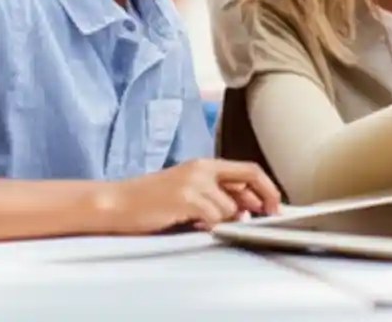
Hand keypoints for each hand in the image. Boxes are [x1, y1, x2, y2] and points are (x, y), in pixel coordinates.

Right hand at [97, 159, 281, 233]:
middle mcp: (203, 169)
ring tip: (202, 223)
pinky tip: (192, 225)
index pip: (249, 169)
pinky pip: (214, 218)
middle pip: (250, 177)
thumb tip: (248, 208)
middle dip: (266, 198)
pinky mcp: (186, 198)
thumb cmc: (150, 201)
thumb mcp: (188, 191)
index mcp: (205, 164)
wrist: (117, 203)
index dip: (267, 186)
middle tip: (269, 216)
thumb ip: (217, 194)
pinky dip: (210, 226)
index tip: (274, 205)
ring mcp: (195, 182)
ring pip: (231, 207)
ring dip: (224, 221)